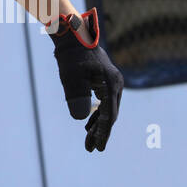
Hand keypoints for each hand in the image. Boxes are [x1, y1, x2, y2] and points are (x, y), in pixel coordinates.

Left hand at [50, 8, 123, 151]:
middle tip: (91, 149)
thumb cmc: (70, 58)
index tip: (98, 148)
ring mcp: (112, 82)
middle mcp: (115, 84)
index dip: (103, 133)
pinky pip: (105, 102)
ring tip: (89, 141)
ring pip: (108, 109)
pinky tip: (89, 124)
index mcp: (110, 84)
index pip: (109, 115)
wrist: (73, 37)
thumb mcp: (71, 78)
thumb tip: (81, 118)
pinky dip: (98, 115)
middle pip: (111, 114)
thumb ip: (76, 96)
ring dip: (99, 125)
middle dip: (101, 132)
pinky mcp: (106, 81)